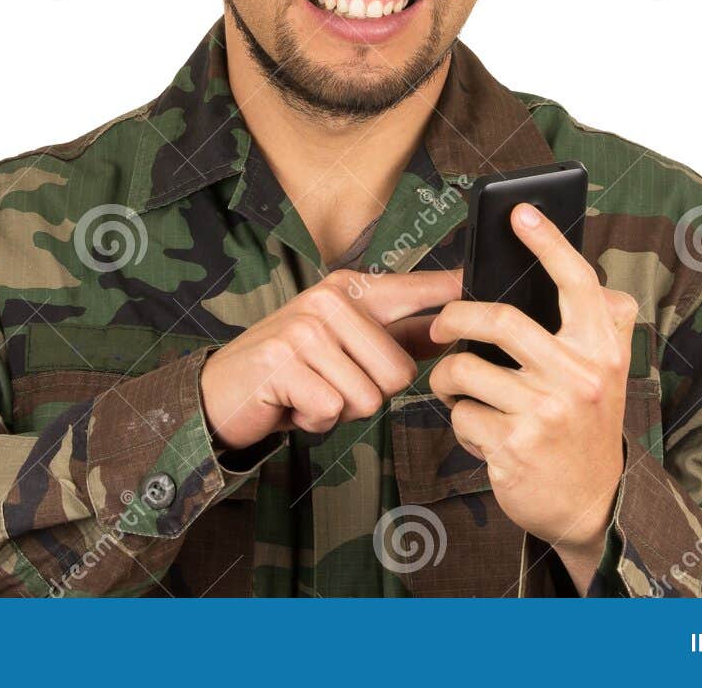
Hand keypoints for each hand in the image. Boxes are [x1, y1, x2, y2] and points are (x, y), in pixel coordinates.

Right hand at [201, 267, 461, 450]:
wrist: (222, 391)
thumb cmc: (291, 368)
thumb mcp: (344, 343)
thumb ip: (396, 336)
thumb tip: (450, 331)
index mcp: (348, 290)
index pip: (415, 288)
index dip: (451, 290)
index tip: (479, 279)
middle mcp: (328, 300)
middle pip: (399, 371)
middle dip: (372, 394)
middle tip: (333, 383)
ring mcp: (304, 329)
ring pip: (368, 397)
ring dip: (340, 411)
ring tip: (311, 392)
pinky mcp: (283, 363)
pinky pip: (333, 410)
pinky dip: (315, 422)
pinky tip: (294, 404)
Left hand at [427, 202, 638, 591]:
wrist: (592, 505)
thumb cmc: (587, 428)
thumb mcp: (609, 375)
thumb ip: (603, 327)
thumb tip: (589, 279)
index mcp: (602, 351)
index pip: (577, 283)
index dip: (548, 242)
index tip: (519, 212)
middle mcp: (579, 377)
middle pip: (499, 319)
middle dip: (454, 317)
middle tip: (440, 325)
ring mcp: (546, 412)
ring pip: (466, 368)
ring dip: (449, 378)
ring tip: (458, 388)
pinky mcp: (514, 445)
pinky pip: (462, 413)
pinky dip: (461, 420)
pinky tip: (481, 433)